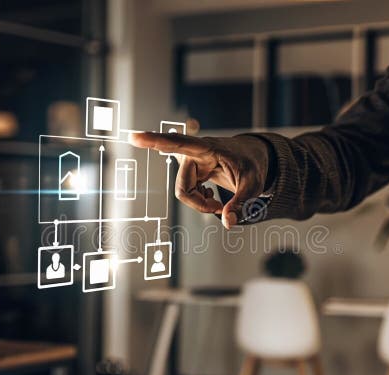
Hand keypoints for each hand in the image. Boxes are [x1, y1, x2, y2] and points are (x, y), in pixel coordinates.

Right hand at [129, 132, 269, 228]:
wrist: (254, 158)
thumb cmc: (253, 165)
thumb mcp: (253, 185)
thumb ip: (240, 203)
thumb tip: (227, 222)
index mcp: (207, 148)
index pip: (179, 143)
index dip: (155, 141)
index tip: (134, 137)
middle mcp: (195, 154)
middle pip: (183, 187)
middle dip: (198, 204)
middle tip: (220, 209)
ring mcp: (192, 164)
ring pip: (184, 193)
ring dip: (200, 203)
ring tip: (218, 201)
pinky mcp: (192, 172)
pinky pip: (187, 193)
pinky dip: (199, 200)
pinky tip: (211, 196)